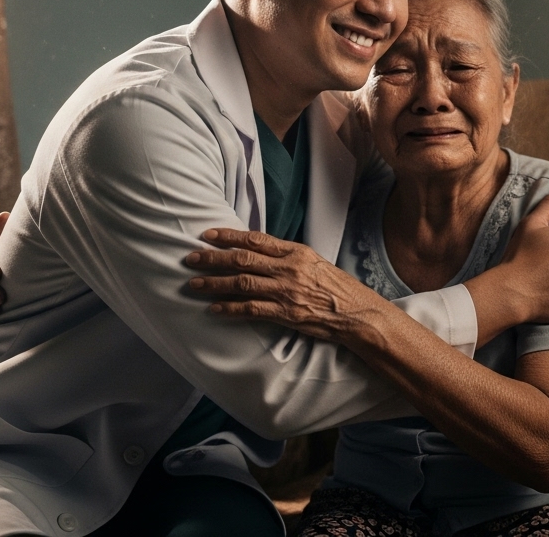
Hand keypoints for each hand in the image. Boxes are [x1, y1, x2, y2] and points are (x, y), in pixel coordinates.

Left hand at [184, 229, 386, 342]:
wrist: (357, 313)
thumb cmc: (338, 288)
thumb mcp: (315, 262)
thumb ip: (288, 257)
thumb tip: (261, 252)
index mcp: (296, 252)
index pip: (255, 239)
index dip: (229, 236)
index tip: (208, 234)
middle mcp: (288, 268)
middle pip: (242, 259)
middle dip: (212, 258)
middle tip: (190, 258)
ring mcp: (286, 291)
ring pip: (241, 283)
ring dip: (214, 283)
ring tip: (194, 283)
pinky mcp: (286, 314)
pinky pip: (251, 310)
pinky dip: (230, 309)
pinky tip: (214, 309)